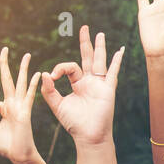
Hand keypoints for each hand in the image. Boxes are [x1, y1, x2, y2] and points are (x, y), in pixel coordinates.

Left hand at [0, 47, 42, 163]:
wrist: (19, 157)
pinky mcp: (24, 112)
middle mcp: (12, 105)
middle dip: (5, 64)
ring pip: (20, 83)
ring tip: (26, 54)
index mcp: (3, 109)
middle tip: (4, 48)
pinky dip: (32, 85)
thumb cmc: (6, 146)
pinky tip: (37, 74)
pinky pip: (28, 95)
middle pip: (7, 80)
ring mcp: (19, 107)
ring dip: (23, 68)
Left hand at [40, 25, 123, 145]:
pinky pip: (113, 73)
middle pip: (87, 57)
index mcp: (77, 84)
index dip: (59, 68)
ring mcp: (100, 84)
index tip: (52, 77)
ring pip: (99, 61)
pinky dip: (116, 62)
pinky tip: (119, 51)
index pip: (69, 67)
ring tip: (99, 34)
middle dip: (85, 43)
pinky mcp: (108, 90)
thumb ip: (49, 90)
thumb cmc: (73, 123)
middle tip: (84, 27)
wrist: (88, 136)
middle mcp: (89, 81)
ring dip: (100, 47)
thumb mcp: (57, 105)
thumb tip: (43, 73)